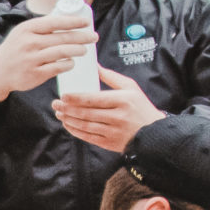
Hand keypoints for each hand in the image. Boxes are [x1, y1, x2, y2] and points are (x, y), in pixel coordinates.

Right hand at [0, 10, 98, 100]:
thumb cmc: (14, 50)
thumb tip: (68, 20)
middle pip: (62, 37)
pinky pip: (58, 67)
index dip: (73, 21)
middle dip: (82, 37)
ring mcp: (32, 59)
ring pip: (62, 52)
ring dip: (78, 50)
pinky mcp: (35, 74)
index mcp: (27, 29)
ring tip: (84, 50)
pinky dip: (68, 64)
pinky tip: (71, 62)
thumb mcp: (22, 33)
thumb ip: (41, 27)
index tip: (86, 22)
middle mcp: (29, 43)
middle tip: (94, 37)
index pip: (55, 22)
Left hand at [50, 69, 164, 152]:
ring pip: (85, 125)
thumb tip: (94, 66)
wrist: (153, 134)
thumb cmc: (140, 107)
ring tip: (59, 113)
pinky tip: (68, 125)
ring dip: (69, 120)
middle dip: (68, 109)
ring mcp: (113, 131)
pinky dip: (76, 131)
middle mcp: (118, 116)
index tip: (63, 95)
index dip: (76, 98)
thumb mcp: (131, 88)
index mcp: (123, 100)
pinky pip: (88, 137)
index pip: (94, 99)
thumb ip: (111, 77)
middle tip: (55, 104)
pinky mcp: (110, 143)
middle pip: (87, 113)